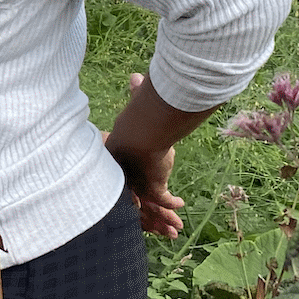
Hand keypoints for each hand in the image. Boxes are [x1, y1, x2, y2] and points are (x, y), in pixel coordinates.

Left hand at [104, 72, 189, 238]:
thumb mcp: (137, 104)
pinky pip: (162, 200)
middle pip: (133, 190)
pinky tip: (180, 204)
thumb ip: (137, 94)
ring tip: (170, 220)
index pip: (122, 169)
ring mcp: (138, 180)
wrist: (142, 130)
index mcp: (118, 152)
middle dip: (143, 203)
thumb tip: (138, 77)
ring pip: (149, 201)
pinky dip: (171, 204)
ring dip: (161, 212)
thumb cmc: (139, 113)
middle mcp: (126, 170)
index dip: (129, 174)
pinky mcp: (153, 187)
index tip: (135, 177)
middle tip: (147, 208)